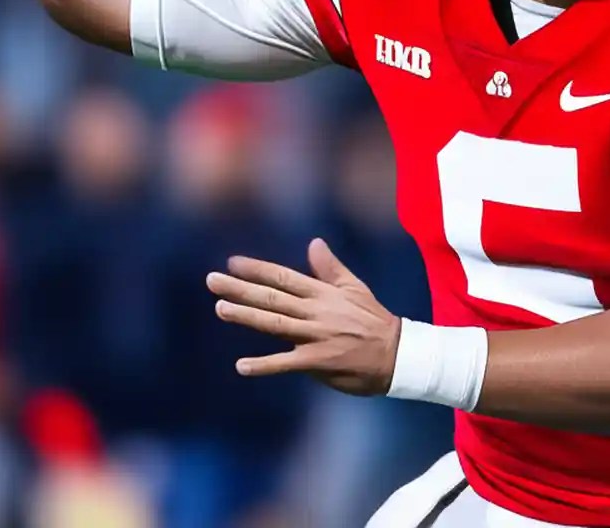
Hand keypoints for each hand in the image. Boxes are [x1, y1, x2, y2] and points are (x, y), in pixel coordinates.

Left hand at [207, 239, 400, 395]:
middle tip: (212, 281)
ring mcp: (316, 336)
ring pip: (274, 324)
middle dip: (240, 289)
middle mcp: (316, 312)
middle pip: (272, 298)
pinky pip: (286, 363)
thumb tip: (314, 243)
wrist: (397, 354)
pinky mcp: (319, 361)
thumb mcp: (355, 288)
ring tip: (220, 309)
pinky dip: (263, 365)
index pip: (284, 278)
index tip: (232, 263)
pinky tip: (242, 366)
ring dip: (246, 317)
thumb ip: (330, 268)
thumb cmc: (374, 320)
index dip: (257, 270)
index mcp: (323, 293)